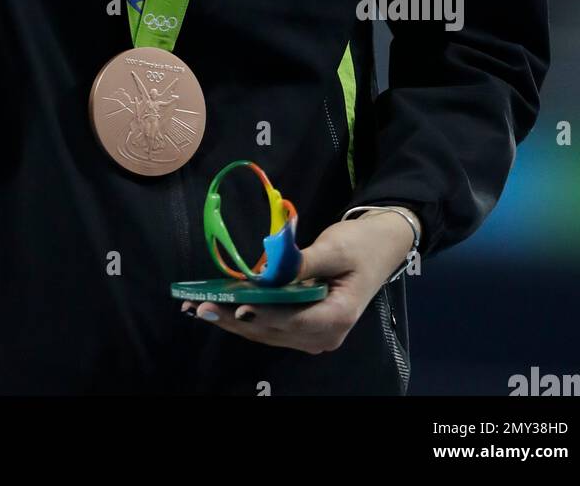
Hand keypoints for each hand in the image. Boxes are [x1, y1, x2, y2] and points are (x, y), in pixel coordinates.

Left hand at [180, 208, 414, 352]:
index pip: (295, 320)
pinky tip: (219, 308)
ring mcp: (314, 335)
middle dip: (235, 320)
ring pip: (267, 333)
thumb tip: (271, 269)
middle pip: (274, 331)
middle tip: (200, 307)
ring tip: (199, 309)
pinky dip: (244, 318)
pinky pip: (270, 326)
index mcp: (339, 316)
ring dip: (232, 321)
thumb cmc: (360, 244)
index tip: (238, 307)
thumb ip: (302, 262)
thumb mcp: (335, 247)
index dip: (264, 315)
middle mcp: (325, 335)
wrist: (379, 247)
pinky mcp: (303, 327)